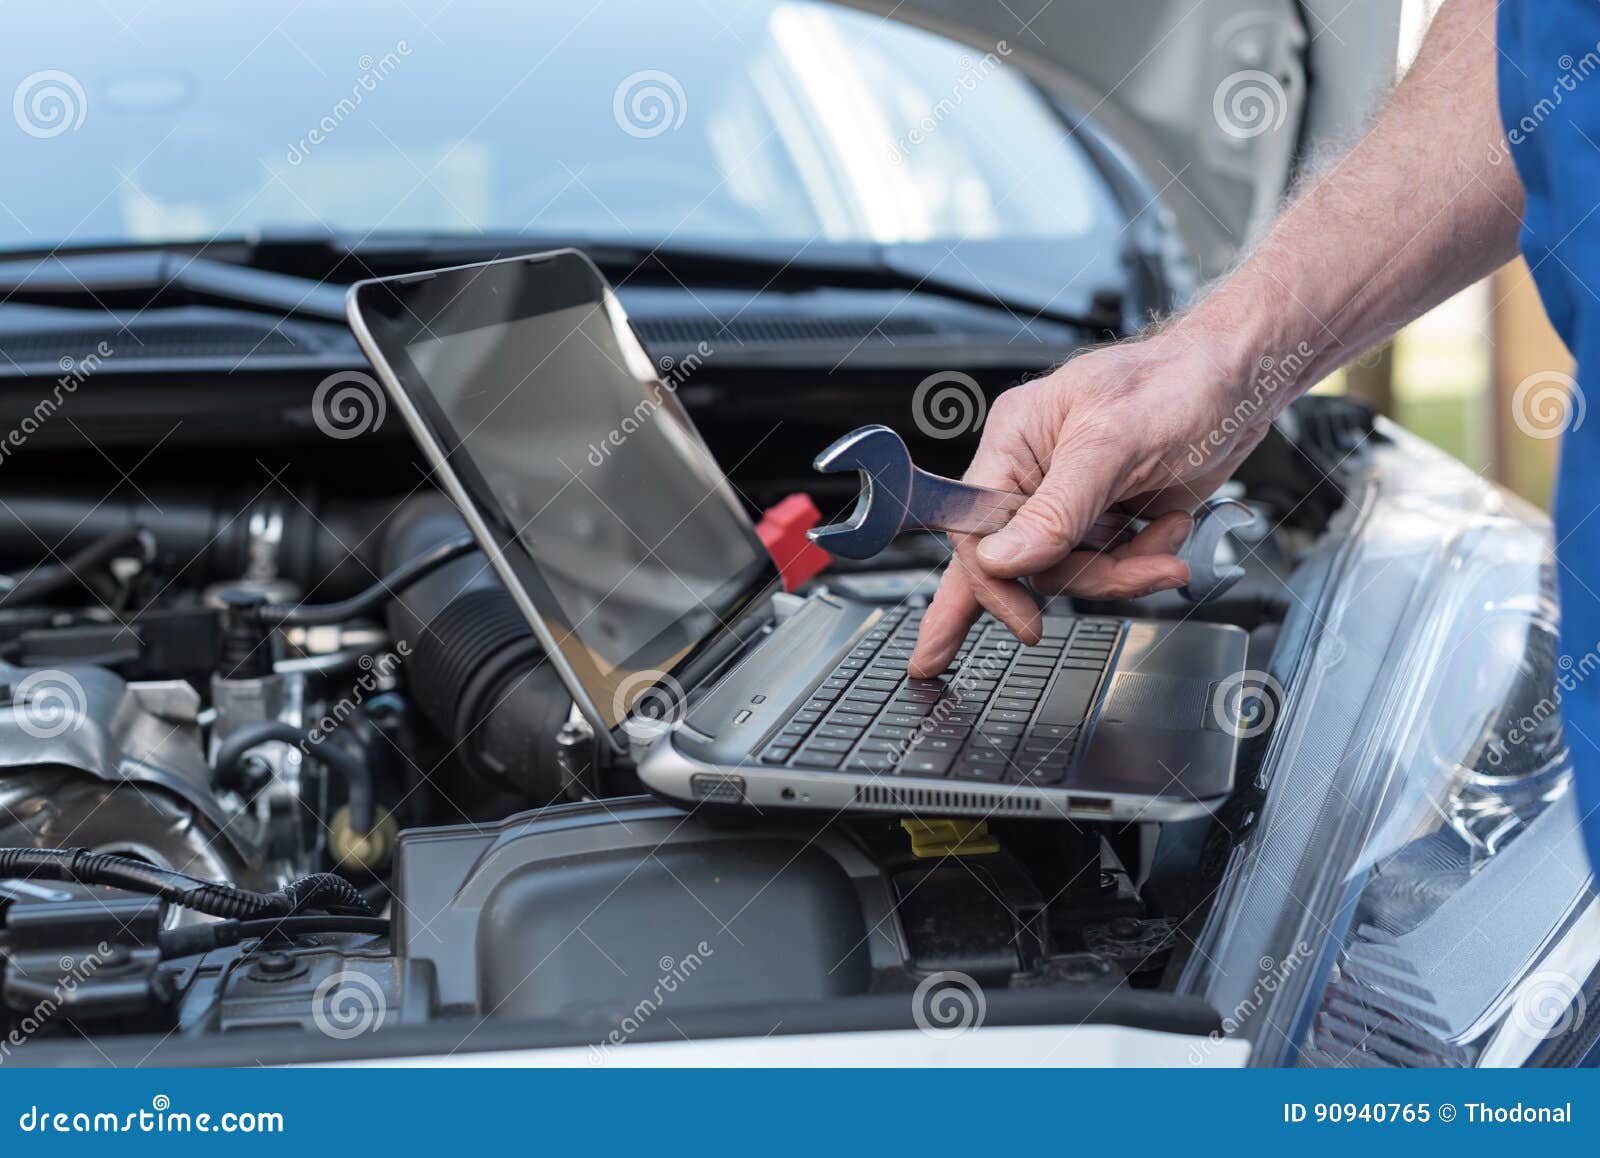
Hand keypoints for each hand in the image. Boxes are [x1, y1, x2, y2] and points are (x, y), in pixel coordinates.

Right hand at [908, 335, 1269, 676]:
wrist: (1243, 383)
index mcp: (1016, 440)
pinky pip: (1108, 567)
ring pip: (1071, 570)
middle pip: (1023, 560)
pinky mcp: (1108, 518)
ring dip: (1123, 570)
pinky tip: (1169, 531)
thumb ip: (1056, 508)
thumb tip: (1002, 559)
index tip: (1020, 619)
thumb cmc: (1178, 381)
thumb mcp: (1114, 444)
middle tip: (1081, 604)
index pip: (976, 525)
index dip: (992, 579)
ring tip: (1165, 547)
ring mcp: (1073, 499)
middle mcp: (1036, 472)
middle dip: (1074, 579)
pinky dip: (1144, 562)